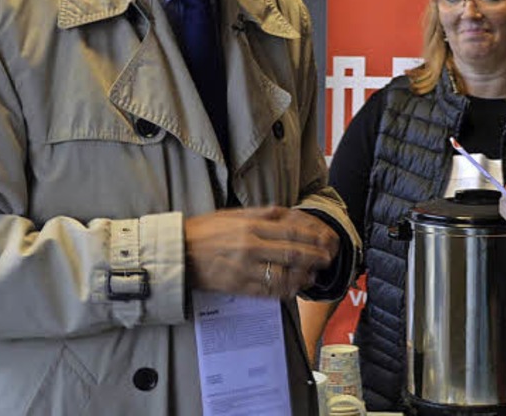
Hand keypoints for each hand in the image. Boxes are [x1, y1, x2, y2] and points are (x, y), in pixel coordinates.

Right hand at [185, 207, 338, 297]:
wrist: (178, 251)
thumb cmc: (205, 230)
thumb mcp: (234, 214)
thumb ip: (263, 215)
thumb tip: (289, 214)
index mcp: (251, 226)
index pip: (291, 231)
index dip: (313, 238)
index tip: (326, 241)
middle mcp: (251, 247)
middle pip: (292, 254)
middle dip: (315, 258)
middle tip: (328, 259)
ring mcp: (245, 269)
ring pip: (284, 276)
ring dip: (303, 277)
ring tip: (313, 276)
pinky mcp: (238, 286)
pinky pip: (268, 291)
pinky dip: (285, 290)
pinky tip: (294, 288)